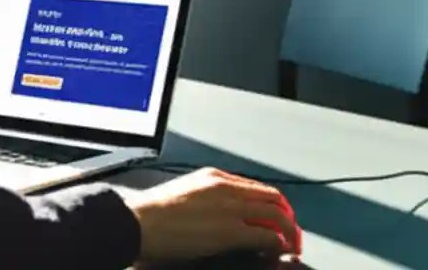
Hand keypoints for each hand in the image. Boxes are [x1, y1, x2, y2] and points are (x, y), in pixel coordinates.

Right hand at [127, 167, 301, 264]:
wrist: (138, 222)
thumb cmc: (151, 213)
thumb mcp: (183, 193)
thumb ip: (206, 198)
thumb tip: (221, 214)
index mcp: (213, 176)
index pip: (255, 186)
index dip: (269, 202)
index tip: (272, 214)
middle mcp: (226, 187)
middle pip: (272, 197)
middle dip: (285, 215)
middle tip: (288, 232)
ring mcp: (230, 209)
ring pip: (277, 215)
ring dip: (288, 231)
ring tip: (289, 244)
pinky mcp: (231, 232)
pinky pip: (268, 236)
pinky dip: (278, 244)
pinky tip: (276, 251)